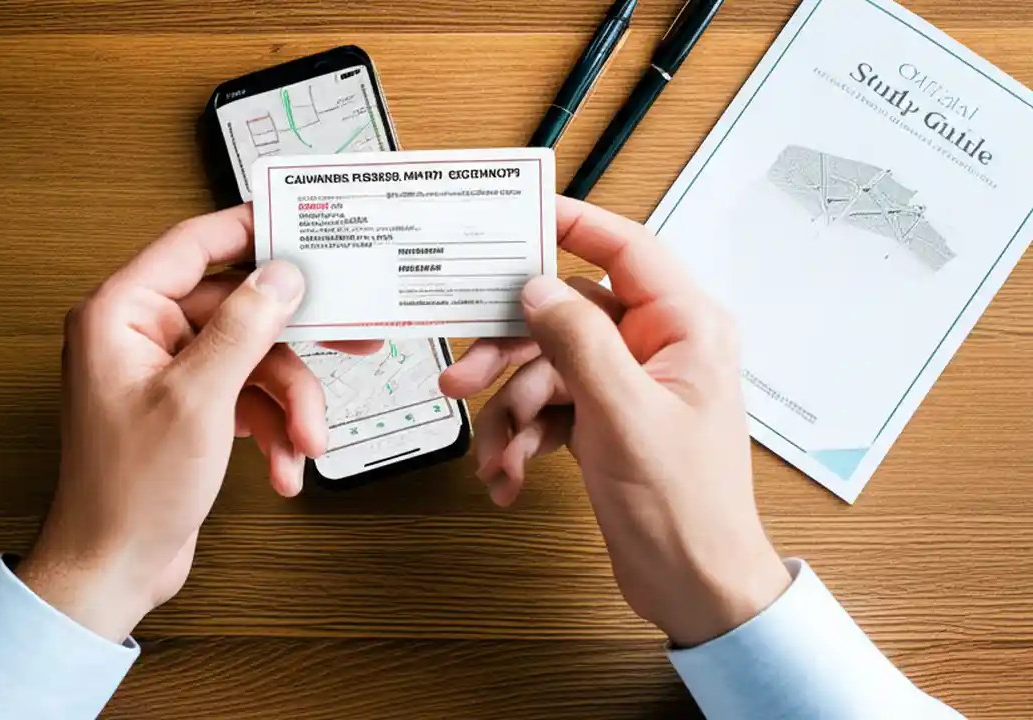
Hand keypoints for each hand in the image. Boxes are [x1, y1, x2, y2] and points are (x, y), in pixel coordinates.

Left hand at [18, 205, 375, 641]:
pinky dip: (271, 430)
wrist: (113, 567)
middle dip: (290, 354)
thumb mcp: (198, 400)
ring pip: (253, 362)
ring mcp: (167, 373)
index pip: (195, 245)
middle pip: (241, 313)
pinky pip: (246, 398)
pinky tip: (282, 466)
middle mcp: (142, 336)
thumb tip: (279, 277)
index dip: (251, 230)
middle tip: (348, 341)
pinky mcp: (189, 408)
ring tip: (305, 443)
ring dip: (287, 405)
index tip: (301, 225)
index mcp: (122, 314)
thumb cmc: (125, 492)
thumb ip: (244, 329)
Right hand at [440, 197, 789, 646]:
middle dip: (510, 351)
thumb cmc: (688, 507)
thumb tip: (537, 289)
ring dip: (511, 408)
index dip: (572, 224)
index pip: (625, 249)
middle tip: (464, 374)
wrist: (694, 586)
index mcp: (684, 327)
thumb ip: (578, 342)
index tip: (518, 216)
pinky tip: (510, 475)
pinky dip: (524, 438)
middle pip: (565, 314)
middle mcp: (657, 347)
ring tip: (492, 451)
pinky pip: (549, 407)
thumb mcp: (624, 415)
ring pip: (547, 365)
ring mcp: (627, 385)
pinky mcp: (605, 420)